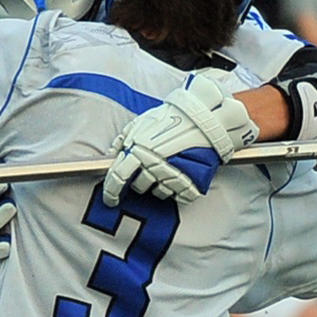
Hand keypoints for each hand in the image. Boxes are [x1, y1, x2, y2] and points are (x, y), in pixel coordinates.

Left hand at [104, 74, 257, 206]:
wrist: (206, 116)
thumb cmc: (172, 118)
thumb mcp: (141, 122)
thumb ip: (122, 140)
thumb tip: (110, 155)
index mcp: (139, 149)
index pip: (118, 177)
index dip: (111, 191)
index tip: (110, 199)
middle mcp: (153, 164)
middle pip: (138, 187)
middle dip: (139, 182)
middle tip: (149, 169)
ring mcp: (173, 176)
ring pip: (158, 193)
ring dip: (159, 184)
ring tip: (168, 168)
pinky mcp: (190, 184)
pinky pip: (178, 196)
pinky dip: (177, 189)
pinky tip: (180, 175)